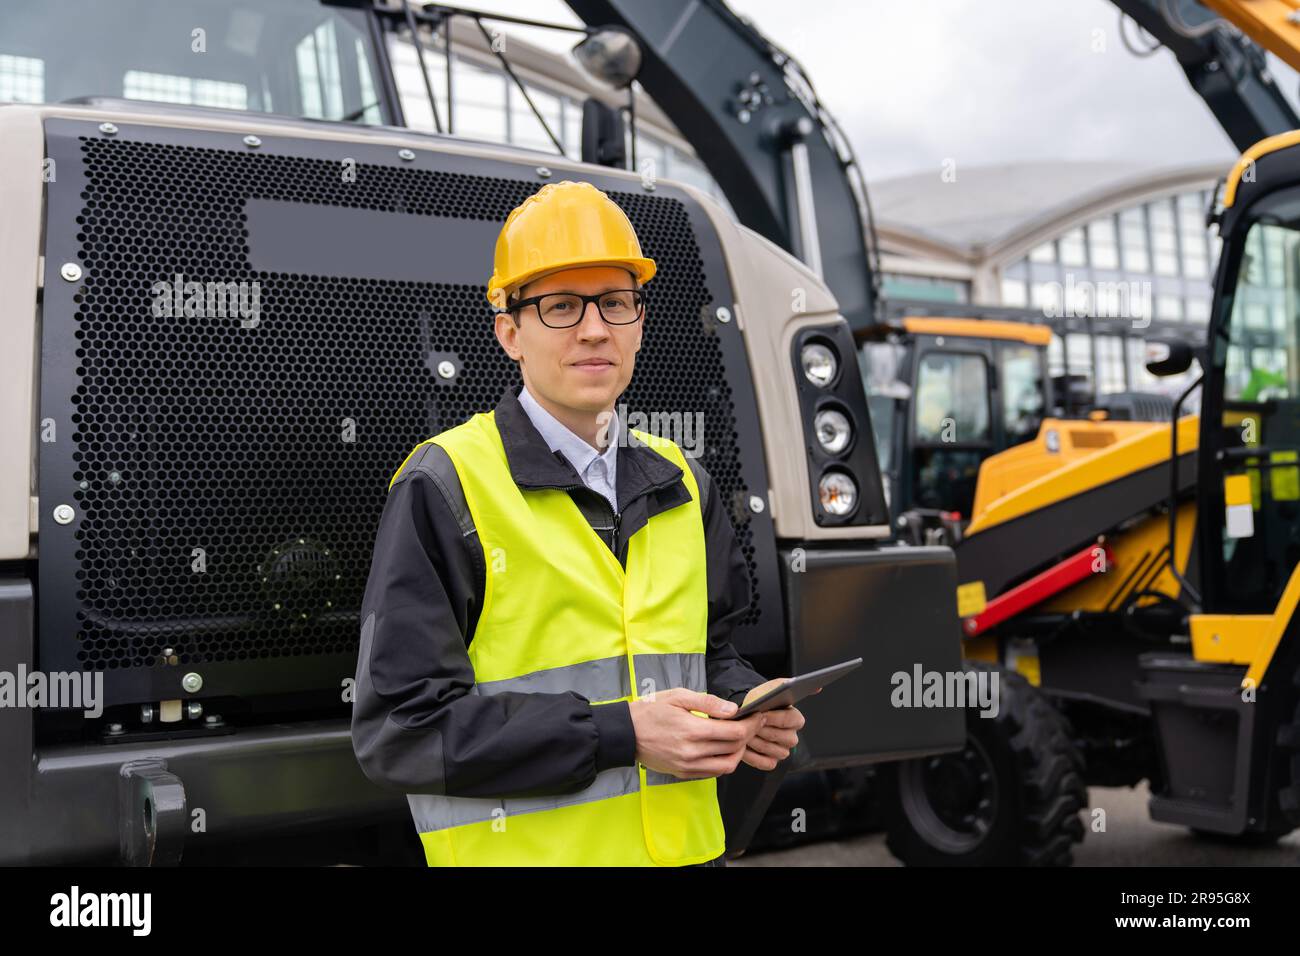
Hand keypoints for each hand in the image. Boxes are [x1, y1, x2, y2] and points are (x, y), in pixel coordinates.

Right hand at [628, 687, 767, 779]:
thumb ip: (708, 702)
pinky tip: (722, 748)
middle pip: (735, 749)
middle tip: (752, 724)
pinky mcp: (684, 774)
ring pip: (727, 765)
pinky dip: (723, 761)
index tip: (758, 716)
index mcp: (692, 730)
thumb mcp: (677, 696)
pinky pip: (713, 772)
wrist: (626, 734)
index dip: (752, 725)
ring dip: (738, 752)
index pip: (735, 733)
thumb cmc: (651, 711)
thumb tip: (733, 710)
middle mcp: (692, 753)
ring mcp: (688, 766)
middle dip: (749, 735)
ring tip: (738, 737)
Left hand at [737, 677, 815, 770]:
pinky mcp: (770, 762)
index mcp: (795, 719)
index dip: (777, 718)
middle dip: (765, 730)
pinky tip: (743, 746)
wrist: (741, 713)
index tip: (762, 713)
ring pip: (775, 751)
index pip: (793, 720)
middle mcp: (791, 737)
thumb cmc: (757, 700)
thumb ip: (788, 684)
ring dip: (758, 742)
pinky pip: (765, 763)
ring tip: (744, 733)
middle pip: (786, 738)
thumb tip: (817, 688)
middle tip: (750, 724)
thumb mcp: (770, 688)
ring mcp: (782, 751)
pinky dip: (753, 756)